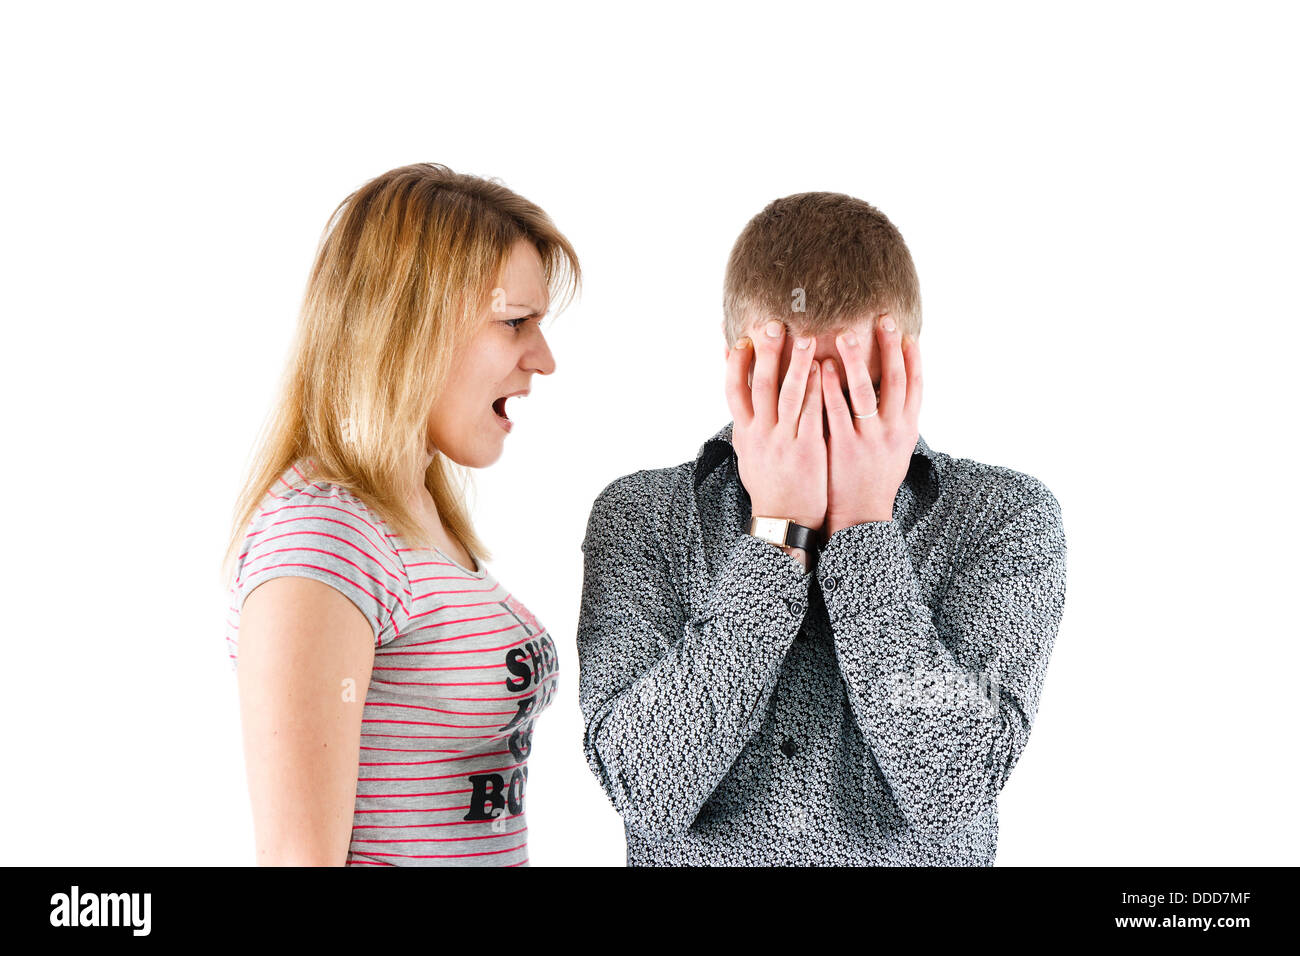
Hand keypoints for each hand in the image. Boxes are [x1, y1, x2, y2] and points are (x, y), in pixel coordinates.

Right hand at [725, 319, 826, 530]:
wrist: (783, 520)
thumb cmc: (769, 485)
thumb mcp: (749, 453)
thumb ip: (748, 424)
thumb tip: (741, 399)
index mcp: (744, 432)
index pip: (733, 390)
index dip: (734, 362)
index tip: (739, 336)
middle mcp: (760, 433)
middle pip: (760, 385)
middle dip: (766, 353)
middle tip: (772, 324)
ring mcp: (783, 441)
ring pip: (788, 396)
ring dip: (796, 364)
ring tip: (805, 337)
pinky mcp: (807, 450)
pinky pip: (812, 414)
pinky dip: (816, 390)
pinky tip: (824, 371)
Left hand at [819, 314, 921, 537]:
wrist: (860, 518)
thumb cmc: (874, 480)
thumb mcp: (894, 450)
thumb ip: (894, 419)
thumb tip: (892, 390)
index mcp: (907, 430)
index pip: (916, 387)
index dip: (913, 358)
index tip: (907, 333)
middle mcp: (892, 432)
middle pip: (895, 381)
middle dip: (889, 348)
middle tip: (883, 319)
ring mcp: (868, 440)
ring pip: (865, 392)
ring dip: (855, 361)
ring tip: (844, 335)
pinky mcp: (842, 448)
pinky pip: (834, 411)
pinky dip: (828, 388)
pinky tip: (820, 368)